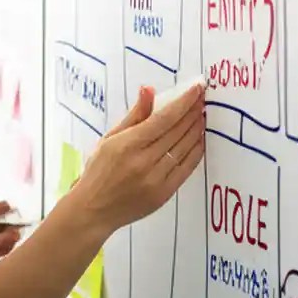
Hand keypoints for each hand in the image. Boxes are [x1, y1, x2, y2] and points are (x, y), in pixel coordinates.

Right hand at [73, 81, 205, 230]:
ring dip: (197, 129)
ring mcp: (156, 180)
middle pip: (177, 131)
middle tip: (203, 97)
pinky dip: (196, 151)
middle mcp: (144, 162)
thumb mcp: (109, 138)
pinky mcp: (164, 194)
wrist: (93, 210)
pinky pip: (186, 168)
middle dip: (193, 111)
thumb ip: (134, 115)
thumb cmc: (98, 171)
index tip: (197, 88)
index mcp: (128, 144)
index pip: (164, 118)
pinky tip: (200, 138)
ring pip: (185, 148)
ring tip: (203, 114)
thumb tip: (149, 90)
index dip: (184, 102)